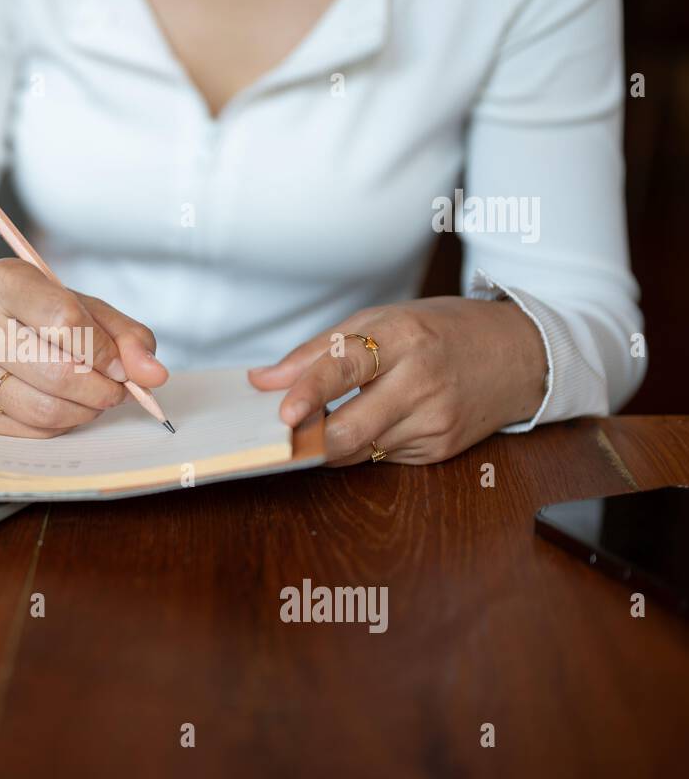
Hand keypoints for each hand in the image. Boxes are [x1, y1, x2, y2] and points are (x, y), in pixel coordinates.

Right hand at [0, 258, 168, 436]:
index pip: (65, 322)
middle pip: (57, 372)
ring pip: (43, 409)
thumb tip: (152, 375)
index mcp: (5, 281)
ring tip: (92, 399)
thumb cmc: (38, 316)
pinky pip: (28, 430)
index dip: (105, 353)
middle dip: (101, 390)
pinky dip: (58, 425)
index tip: (122, 367)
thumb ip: (125, 336)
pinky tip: (63, 407)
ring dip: (83, 411)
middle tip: (115, 390)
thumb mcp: (84, 308)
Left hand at [247, 297, 547, 464]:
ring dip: (329, 443)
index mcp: (404, 337)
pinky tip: (371, 424)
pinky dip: (362, 446)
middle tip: (283, 433)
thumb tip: (262, 381)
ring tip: (320, 423)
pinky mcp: (440, 450)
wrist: (517, 355)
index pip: (347, 366)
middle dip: (309, 439)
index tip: (283, 412)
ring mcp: (434, 422)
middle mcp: (422, 382)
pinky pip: (380, 457)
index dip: (310, 392)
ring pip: (358, 450)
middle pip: (350, 429)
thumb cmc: (438, 332)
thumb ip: (316, 352)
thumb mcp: (378, 322)